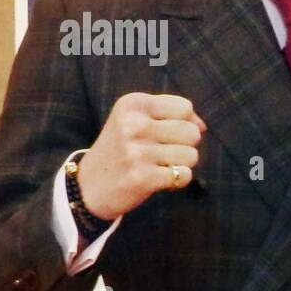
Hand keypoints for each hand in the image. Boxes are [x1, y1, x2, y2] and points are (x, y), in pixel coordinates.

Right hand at [77, 93, 205, 219]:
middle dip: (185, 145)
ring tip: (159, 165)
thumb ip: (170, 116)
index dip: (185, 123)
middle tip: (162, 152)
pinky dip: (177, 180)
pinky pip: (184, 175)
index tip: (167, 133)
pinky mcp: (143, 177)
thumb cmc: (120, 150)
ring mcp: (137, 151)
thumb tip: (202, 126)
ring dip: (181, 164)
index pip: (185, 107)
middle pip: (192, 132)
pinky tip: (159, 179)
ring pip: (192, 155)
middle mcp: (133, 124)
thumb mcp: (134, 120)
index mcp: (132, 104)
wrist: (88, 186)